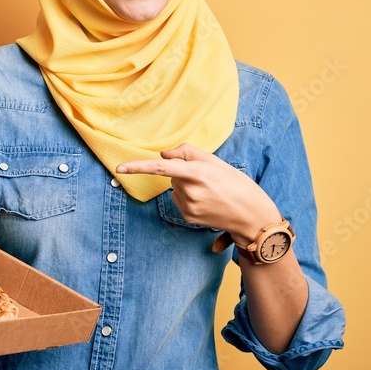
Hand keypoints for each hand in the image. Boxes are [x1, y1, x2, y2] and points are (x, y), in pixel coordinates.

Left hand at [116, 143, 280, 243]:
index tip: (120, 167)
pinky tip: (206, 201)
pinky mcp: (188, 217)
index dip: (138, 166)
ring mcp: (188, 207)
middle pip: (172, 174)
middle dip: (184, 172)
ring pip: (175, 187)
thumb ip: (186, 152)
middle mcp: (191, 191)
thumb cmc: (235, 183)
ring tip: (210, 191)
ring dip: (186, 185)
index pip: (161, 167)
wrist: (251, 215)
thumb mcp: (215, 161)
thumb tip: (162, 154)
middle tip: (208, 178)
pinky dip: (188, 197)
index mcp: (198, 173)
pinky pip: (179, 199)